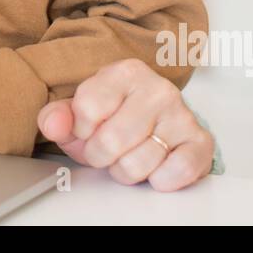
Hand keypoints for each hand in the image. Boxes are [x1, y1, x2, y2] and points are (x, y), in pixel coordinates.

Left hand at [37, 58, 212, 190]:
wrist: (157, 122)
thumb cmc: (117, 115)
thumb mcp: (81, 111)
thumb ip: (59, 116)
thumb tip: (52, 124)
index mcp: (126, 73)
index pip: (87, 108)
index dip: (80, 130)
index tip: (88, 129)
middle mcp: (158, 89)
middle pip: (110, 141)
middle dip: (101, 156)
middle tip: (107, 150)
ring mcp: (182, 115)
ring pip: (138, 164)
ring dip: (126, 171)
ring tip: (130, 155)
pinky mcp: (200, 142)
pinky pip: (175, 172)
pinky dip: (159, 179)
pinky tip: (155, 165)